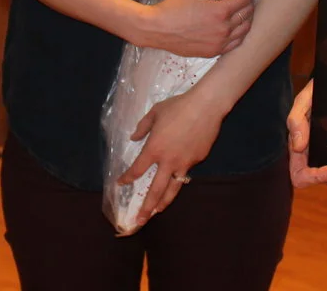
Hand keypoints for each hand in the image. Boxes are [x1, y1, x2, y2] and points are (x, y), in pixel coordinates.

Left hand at [118, 92, 223, 222]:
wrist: (206, 106)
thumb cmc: (178, 106)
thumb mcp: (156, 112)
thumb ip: (143, 127)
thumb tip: (134, 137)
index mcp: (154, 149)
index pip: (137, 169)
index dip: (128, 178)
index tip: (120, 183)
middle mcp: (168, 161)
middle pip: (155, 191)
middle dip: (146, 208)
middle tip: (140, 221)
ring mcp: (185, 163)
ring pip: (173, 189)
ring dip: (164, 203)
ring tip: (157, 212)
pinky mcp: (198, 161)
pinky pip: (186, 171)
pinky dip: (180, 177)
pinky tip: (177, 179)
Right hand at [136, 0, 253, 56]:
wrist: (157, 29)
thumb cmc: (174, 7)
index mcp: (220, 11)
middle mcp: (224, 29)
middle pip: (247, 13)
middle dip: (250, 0)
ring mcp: (220, 43)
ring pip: (245, 29)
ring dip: (248, 16)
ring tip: (244, 7)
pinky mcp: (214, 52)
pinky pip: (236, 43)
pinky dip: (241, 33)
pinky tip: (238, 26)